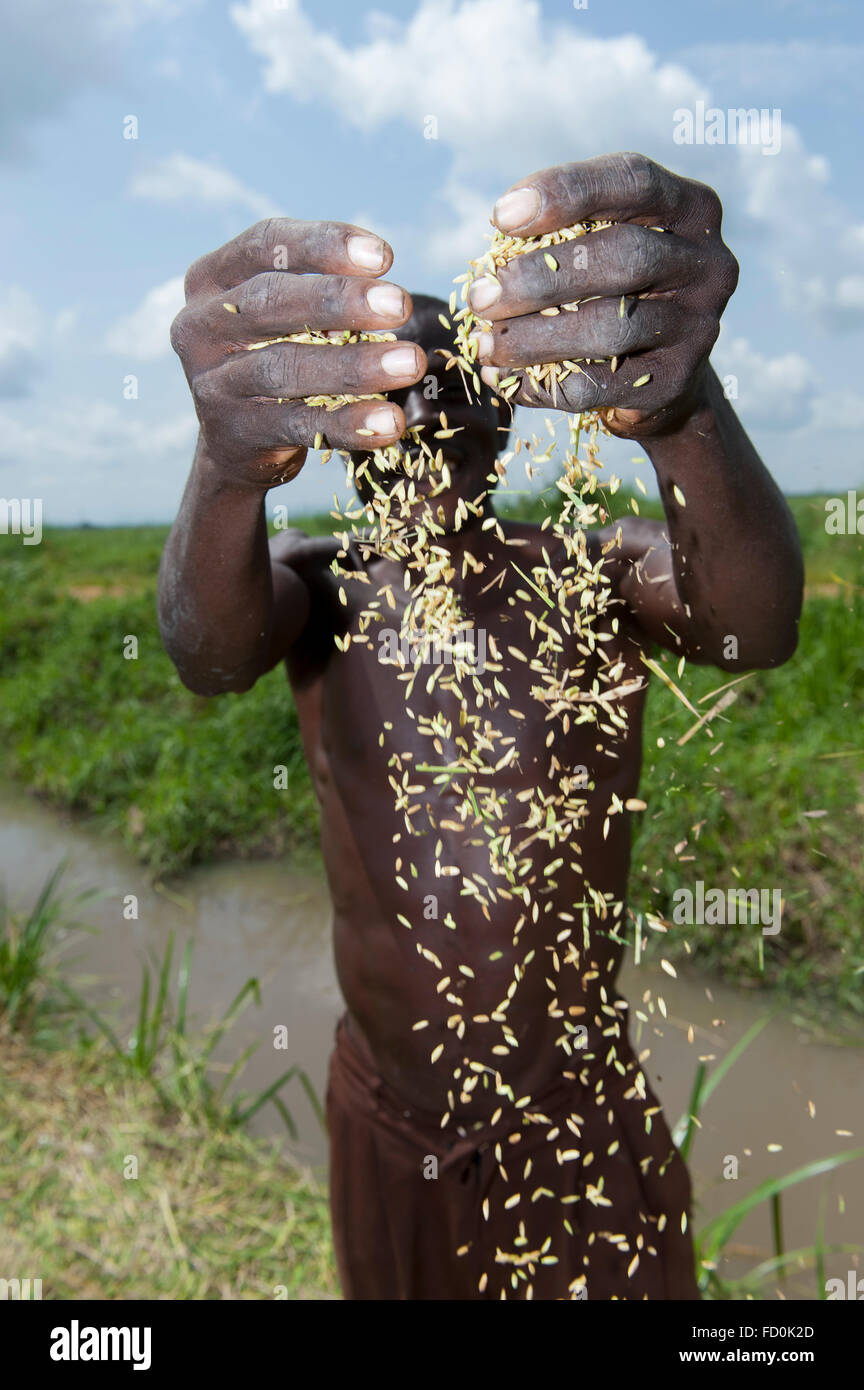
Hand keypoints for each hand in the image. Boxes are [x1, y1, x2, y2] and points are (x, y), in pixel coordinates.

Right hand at [170, 218, 425, 487]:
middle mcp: (199, 325)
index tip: (384, 257)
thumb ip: (321, 295)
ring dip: (354, 365)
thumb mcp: (284, 317)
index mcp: (211, 279)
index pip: (267, 245)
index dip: (324, 245)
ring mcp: (212, 383)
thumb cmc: (276, 358)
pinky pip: (298, 425)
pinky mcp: (236, 433)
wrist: (237, 445)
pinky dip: (348, 423)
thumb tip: (389, 295)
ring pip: (284, 367)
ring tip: (410, 363)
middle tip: (401, 304)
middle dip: (341, 300)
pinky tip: (388, 422)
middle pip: (271, 301)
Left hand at [467, 153, 738, 437]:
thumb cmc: (614, 290)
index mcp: (690, 208)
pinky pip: (601, 385)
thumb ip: (562, 233)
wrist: (662, 374)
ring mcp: (699, 326)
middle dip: (539, 277)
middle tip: (480, 298)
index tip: (501, 218)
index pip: (632, 180)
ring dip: (535, 339)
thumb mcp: (600, 246)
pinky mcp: (676, 382)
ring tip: (485, 344)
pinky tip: (507, 379)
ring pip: (610, 328)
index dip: (565, 192)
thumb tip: (494, 250)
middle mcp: (708, 263)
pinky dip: (544, 384)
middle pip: (622, 257)